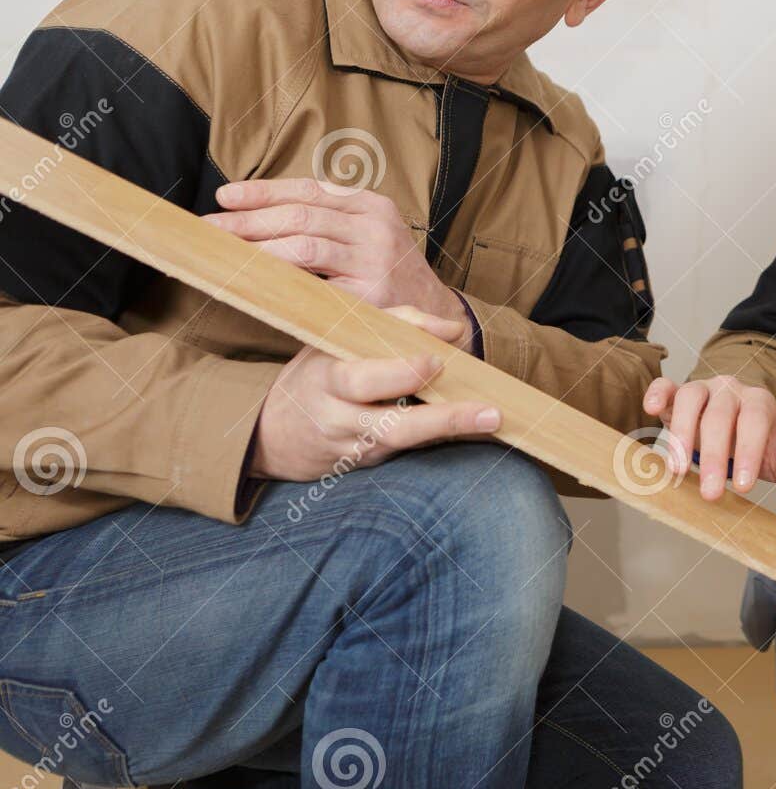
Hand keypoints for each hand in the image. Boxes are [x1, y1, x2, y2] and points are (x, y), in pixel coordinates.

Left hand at [204, 178, 470, 348]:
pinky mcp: (370, 294)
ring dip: (257, 245)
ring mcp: (374, 260)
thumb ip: (330, 223)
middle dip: (250, 218)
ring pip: (304, 243)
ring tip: (224, 248)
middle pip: (300, 214)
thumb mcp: (370, 237)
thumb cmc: (389, 278)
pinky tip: (255, 278)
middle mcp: (375, 227)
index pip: (309, 189)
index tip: (226, 196)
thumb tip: (262, 218)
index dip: (264, 191)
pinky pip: (315, 282)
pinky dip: (280, 278)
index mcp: (372, 206)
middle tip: (211, 225)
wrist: (438, 318)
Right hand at [250, 306, 501, 481]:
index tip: (435, 362)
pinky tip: (476, 431)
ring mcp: (353, 449)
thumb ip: (397, 323)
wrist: (269, 433)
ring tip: (494, 421)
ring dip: (451, 433)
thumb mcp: (339, 338)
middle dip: (444, 419)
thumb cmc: (315, 372)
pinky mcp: (366, 466)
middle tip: (490, 411)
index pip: (362, 381)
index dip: (400, 374)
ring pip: (405, 445)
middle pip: (393, 426)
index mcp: (326, 379)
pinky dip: (440, 440)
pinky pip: (407, 453)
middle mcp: (339, 420)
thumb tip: (452, 329)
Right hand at [642, 376, 775, 506]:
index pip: (755, 423)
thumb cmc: (757, 442)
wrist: (738, 422)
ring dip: (682, 434)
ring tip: (678, 470)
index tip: (743, 487)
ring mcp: (703, 389)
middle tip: (710, 494)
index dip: (749, 452)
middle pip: (720, 416)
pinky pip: (666, 385)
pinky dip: (657, 392)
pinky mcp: (677, 393)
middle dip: (714, 456)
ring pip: (691, 400)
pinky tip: (651, 409)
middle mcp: (731, 392)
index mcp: (759, 404)